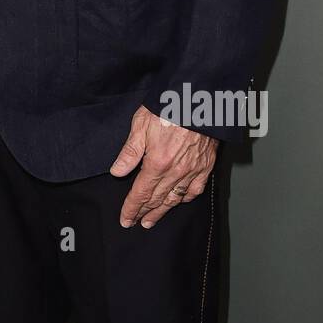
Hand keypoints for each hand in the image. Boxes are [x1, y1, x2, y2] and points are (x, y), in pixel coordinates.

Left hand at [109, 103, 217, 228]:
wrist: (199, 100)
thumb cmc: (169, 108)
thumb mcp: (141, 125)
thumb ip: (129, 152)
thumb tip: (117, 172)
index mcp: (157, 163)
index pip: (140, 193)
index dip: (131, 208)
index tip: (125, 219)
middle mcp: (175, 172)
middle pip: (156, 199)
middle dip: (144, 213)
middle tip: (136, 222)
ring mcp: (192, 171)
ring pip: (174, 198)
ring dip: (162, 211)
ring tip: (152, 220)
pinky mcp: (205, 166)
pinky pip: (195, 190)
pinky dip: (185, 198)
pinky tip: (178, 202)